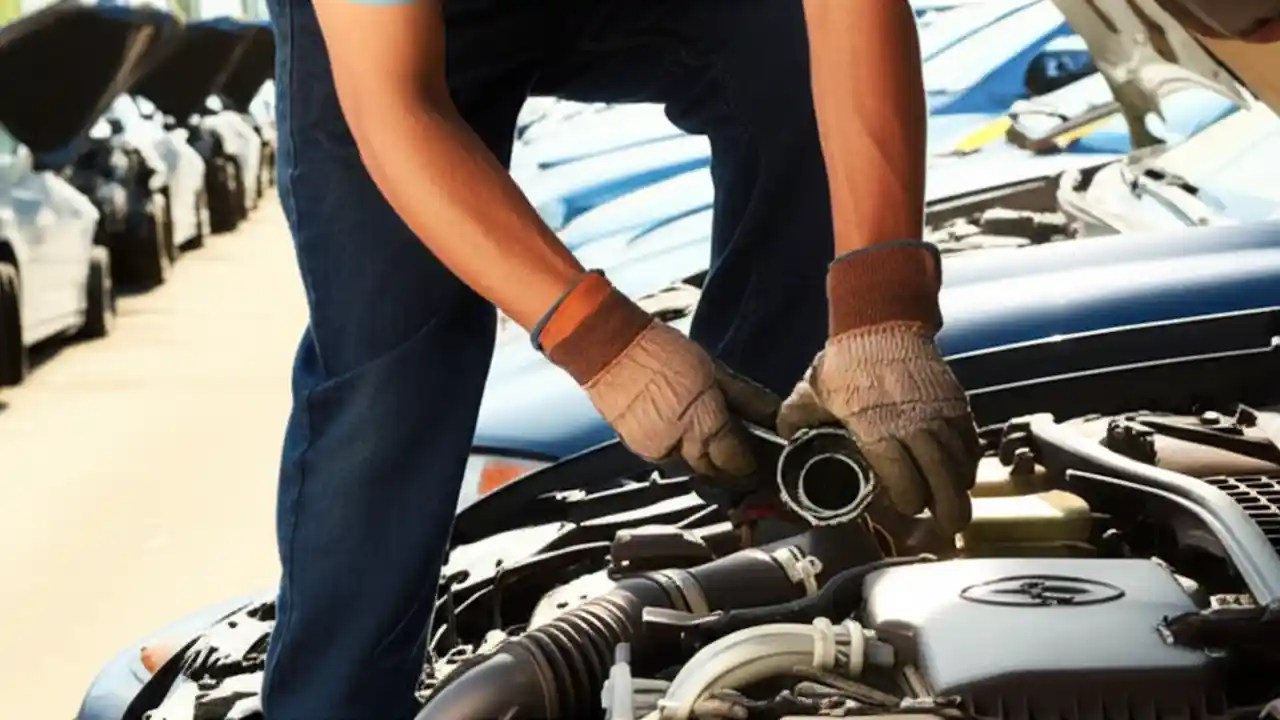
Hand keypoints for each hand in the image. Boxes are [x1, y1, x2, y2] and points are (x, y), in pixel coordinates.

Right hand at [536, 271, 777, 476]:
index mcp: (703, 423)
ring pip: (692, 469)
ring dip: (707, 462)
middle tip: (746, 457)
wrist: (609, 349)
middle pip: (715, 473)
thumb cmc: (661, 351)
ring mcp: (656, 451)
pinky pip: (670, 460)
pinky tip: (687, 435)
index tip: (764, 464)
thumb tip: (773, 416)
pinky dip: (683, 453)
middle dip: (732, 468)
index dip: (753, 466)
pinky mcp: (638, 450)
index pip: (736, 462)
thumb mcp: (714, 370)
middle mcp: (679, 445)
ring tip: (717, 443)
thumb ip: (747, 399)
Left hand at [778, 321, 978, 533]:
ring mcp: (939, 412)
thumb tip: (785, 442)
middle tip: (950, 526)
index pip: (904, 479)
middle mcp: (914, 425)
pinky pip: (971, 437)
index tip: (906, 507)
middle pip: (942, 477)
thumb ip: (797, 420)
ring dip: (961, 486)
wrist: (880, 320)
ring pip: (961, 460)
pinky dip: (971, 457)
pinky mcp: (955, 400)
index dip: (909, 501)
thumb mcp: (812, 391)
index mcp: (877, 430)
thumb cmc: (846, 360)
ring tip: (958, 504)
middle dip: (948, 507)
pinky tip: (964, 470)